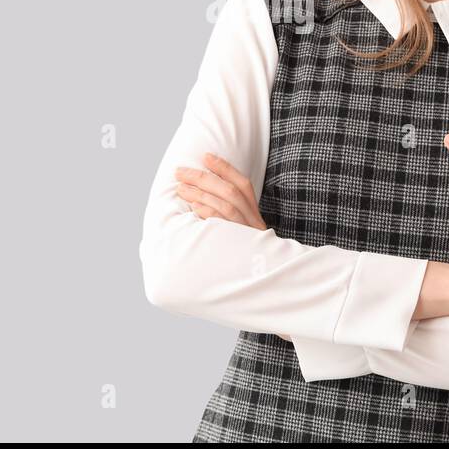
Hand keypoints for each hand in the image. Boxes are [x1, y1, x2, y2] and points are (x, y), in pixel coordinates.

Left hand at [174, 154, 292, 339]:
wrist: (268, 293)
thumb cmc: (247, 265)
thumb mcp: (241, 240)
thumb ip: (226, 223)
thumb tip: (199, 207)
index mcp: (255, 217)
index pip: (243, 185)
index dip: (225, 168)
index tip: (206, 156)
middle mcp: (254, 223)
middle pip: (230, 191)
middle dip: (203, 178)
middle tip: (180, 172)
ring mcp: (248, 235)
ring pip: (225, 204)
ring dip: (200, 193)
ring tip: (180, 188)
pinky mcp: (240, 247)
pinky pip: (223, 224)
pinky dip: (207, 213)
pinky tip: (193, 209)